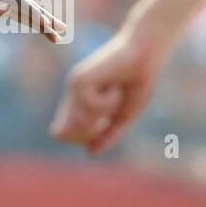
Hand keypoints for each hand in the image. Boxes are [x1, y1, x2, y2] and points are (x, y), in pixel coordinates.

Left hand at [0, 0, 67, 42]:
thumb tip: (8, 8)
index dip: (36, 15)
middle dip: (45, 19)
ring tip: (57, 31)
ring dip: (41, 19)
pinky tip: (38, 26)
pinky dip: (29, 19)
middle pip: (28, 6)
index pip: (21, 5)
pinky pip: (17, 12)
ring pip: (25, 9)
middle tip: (61, 32)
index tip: (47, 27)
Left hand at [50, 29, 164, 154]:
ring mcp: (73, 88)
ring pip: (77, 123)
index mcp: (77, 104)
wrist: (145, 54)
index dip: (79, 139)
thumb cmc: (136, 82)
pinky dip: (109, 103)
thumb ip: (108, 134)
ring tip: (115, 97)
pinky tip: (116, 87)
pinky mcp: (80, 80)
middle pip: (61, 134)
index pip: (61, 133)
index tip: (102, 128)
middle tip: (107, 119)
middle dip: (87, 134)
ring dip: (102, 117)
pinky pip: (92, 107)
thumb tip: (90, 152)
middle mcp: (71, 96)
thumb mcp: (123, 115)